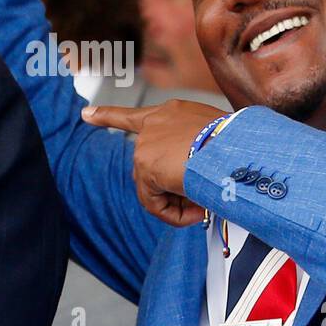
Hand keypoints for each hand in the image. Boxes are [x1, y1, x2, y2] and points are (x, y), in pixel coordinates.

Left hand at [82, 100, 227, 226]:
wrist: (237, 146)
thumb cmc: (240, 145)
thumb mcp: (218, 143)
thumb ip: (195, 159)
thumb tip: (192, 191)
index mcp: (174, 112)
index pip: (133, 117)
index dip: (107, 117)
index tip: (84, 116)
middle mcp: (156, 122)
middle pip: (149, 169)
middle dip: (169, 191)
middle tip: (201, 201)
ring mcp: (147, 143)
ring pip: (152, 188)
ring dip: (176, 202)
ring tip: (205, 202)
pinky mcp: (145, 164)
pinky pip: (153, 202)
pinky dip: (171, 213)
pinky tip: (195, 210)